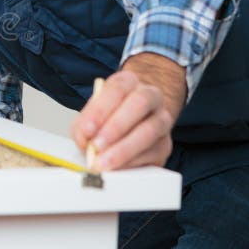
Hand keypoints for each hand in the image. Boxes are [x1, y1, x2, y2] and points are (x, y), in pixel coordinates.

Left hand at [71, 53, 186, 170]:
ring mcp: (161, 119)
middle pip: (139, 104)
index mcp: (128, 82)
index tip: (87, 130)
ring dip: (124, 149)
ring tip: (104, 162)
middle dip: (115, 127)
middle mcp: (149, 96)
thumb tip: (84, 141)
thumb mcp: (92, 113)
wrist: (136, 120)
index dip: (100, 110)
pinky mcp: (165, 143)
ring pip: (149, 130)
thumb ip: (83, 125)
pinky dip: (132, 161)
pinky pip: (153, 152)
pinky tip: (118, 167)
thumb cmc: (110, 115)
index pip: (117, 89)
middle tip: (97, 146)